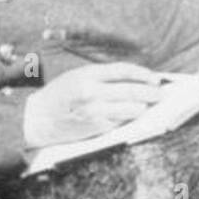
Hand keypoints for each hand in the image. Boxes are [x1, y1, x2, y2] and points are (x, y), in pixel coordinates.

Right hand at [23, 62, 167, 148]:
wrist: (37, 119)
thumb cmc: (58, 96)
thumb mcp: (76, 77)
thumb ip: (101, 77)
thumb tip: (132, 79)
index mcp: (87, 75)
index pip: (123, 70)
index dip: (143, 74)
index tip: (155, 78)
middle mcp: (91, 92)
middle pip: (132, 90)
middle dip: (151, 93)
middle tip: (161, 95)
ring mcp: (94, 111)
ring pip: (131, 109)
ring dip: (142, 108)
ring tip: (147, 106)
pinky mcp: (95, 127)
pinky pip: (121, 122)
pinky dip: (127, 119)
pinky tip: (130, 117)